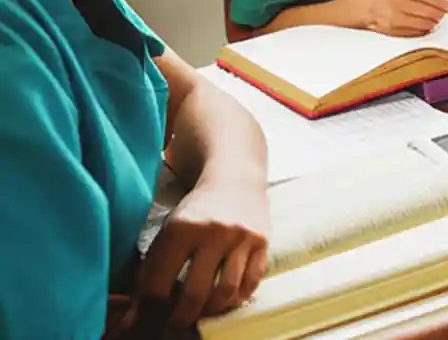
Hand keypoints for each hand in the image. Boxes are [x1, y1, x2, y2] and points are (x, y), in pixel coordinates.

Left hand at [135, 179, 269, 329]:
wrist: (235, 178)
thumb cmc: (196, 210)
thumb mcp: (168, 232)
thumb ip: (151, 271)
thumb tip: (131, 317)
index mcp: (181, 228)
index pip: (160, 283)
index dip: (149, 310)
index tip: (146, 321)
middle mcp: (213, 232)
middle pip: (195, 294)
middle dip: (180, 319)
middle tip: (174, 327)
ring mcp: (241, 238)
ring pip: (226, 292)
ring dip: (211, 311)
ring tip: (201, 313)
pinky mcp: (262, 241)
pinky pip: (251, 283)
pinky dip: (237, 298)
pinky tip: (225, 298)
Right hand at [365, 0, 447, 35]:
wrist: (366, 9)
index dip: (445, 3)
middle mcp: (397, 3)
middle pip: (430, 12)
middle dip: (442, 16)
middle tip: (445, 16)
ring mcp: (394, 19)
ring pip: (426, 25)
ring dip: (434, 24)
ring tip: (433, 21)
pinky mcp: (392, 32)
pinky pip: (417, 34)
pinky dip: (424, 31)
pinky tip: (422, 27)